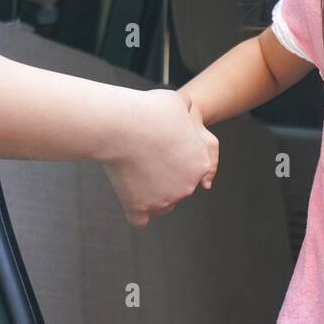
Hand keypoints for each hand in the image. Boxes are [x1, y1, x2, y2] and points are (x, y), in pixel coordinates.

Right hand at [102, 89, 219, 227]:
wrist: (122, 125)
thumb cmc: (149, 110)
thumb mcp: (178, 102)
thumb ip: (185, 109)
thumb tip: (184, 107)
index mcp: (200, 163)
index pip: (195, 168)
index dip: (178, 158)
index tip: (161, 146)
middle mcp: (187, 186)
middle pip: (179, 188)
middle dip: (164, 177)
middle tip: (144, 156)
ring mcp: (164, 200)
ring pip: (161, 205)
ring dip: (152, 196)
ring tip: (135, 174)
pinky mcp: (139, 208)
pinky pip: (139, 221)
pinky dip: (135, 211)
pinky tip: (129, 198)